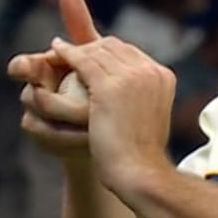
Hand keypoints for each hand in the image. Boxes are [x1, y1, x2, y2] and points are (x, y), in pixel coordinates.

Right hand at [11, 0, 99, 160]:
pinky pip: (49, 141)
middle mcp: (32, 93)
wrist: (99, 126)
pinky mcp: (44, 141)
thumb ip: (78, 26)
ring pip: (37, 121)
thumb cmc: (93, 82)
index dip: (23, 66)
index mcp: (40, 71)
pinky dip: (69, 141)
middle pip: (30, 96)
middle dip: (49, 100)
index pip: (23, 66)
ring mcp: (35, 118)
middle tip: (73, 106)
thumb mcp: (92, 54)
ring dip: (64, 125)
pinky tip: (89, 140)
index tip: (24, 68)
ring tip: (91, 124)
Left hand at [48, 35, 176, 195]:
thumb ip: (140, 98)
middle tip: (69, 50)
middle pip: (114, 47)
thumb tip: (131, 97)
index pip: (130, 52)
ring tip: (58, 50)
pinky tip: (54, 52)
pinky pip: (83, 61)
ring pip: (97, 51)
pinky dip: (67, 53)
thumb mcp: (146, 117)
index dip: (107, 51)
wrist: (139, 171)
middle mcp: (150, 71)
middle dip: (90, 46)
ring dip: (76, 49)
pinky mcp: (109, 87)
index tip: (88, 55)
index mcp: (162, 76)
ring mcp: (131, 77)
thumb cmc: (140, 153)